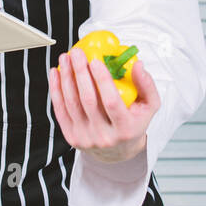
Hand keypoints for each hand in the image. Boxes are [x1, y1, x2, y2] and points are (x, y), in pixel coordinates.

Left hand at [49, 46, 158, 164]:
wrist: (117, 152)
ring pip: (72, 104)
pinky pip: (60, 111)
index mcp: (126, 129)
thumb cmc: (133, 123)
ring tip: (66, 59)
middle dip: (80, 73)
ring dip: (66, 78)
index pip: (112, 102)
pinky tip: (56, 74)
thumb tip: (138, 65)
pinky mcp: (71, 137)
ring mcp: (86, 138)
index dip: (102, 81)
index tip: (95, 61)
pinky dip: (56, 90)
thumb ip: (147, 85)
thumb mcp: (149, 106)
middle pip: (88, 101)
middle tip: (77, 53)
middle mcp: (104, 136)